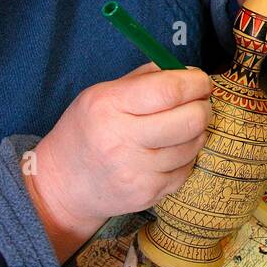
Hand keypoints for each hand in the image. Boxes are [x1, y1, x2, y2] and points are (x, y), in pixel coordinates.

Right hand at [25, 62, 212, 261]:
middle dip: (204, 107)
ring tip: (181, 127)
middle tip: (200, 103)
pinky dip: (186, 157)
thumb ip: (143, 79)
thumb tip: (186, 72)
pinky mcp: (147, 194)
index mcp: (109, 106)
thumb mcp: (101, 94)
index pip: (168, 90)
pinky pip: (186, 169)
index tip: (201, 80)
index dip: (195, 82)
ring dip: (197, 132)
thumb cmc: (87, 130)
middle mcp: (122, 140)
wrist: (62, 184)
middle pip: (190, 120)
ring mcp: (136, 172)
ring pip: (193, 145)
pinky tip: (169, 151)